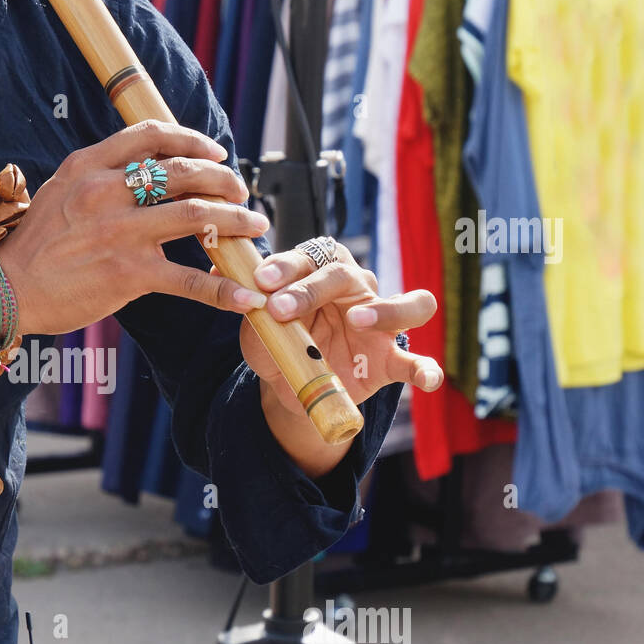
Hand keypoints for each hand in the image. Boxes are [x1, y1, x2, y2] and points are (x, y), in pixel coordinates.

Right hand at [0, 120, 272, 336]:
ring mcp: (119, 232)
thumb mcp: (60, 192)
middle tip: (243, 193)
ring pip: (197, 214)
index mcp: (89, 166)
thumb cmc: (36, 246)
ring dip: (237, 220)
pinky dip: (223, 290)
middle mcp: (106, 191)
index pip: (152, 136)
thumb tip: (145, 170)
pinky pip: (188, 280)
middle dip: (226, 180)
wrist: (7, 290)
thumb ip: (100, 177)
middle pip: (185, 172)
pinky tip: (245, 299)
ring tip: (256, 227)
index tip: (216, 154)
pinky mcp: (128, 274)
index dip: (193, 140)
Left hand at [236, 240, 441, 416]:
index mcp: (322, 271)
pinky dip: (425, 368)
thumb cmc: (278, 342)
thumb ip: (244, 300)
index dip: (286, 266)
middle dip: (311, 289)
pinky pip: (416, 362)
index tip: (261, 281)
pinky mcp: (391, 360)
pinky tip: (426, 377)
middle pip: (346, 276)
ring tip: (357, 320)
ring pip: (408, 304)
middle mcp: (358, 289)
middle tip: (281, 309)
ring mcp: (381, 324)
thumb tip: (216, 271)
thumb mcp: (255, 324)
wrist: (291, 386)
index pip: (310, 258)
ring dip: (384, 308)